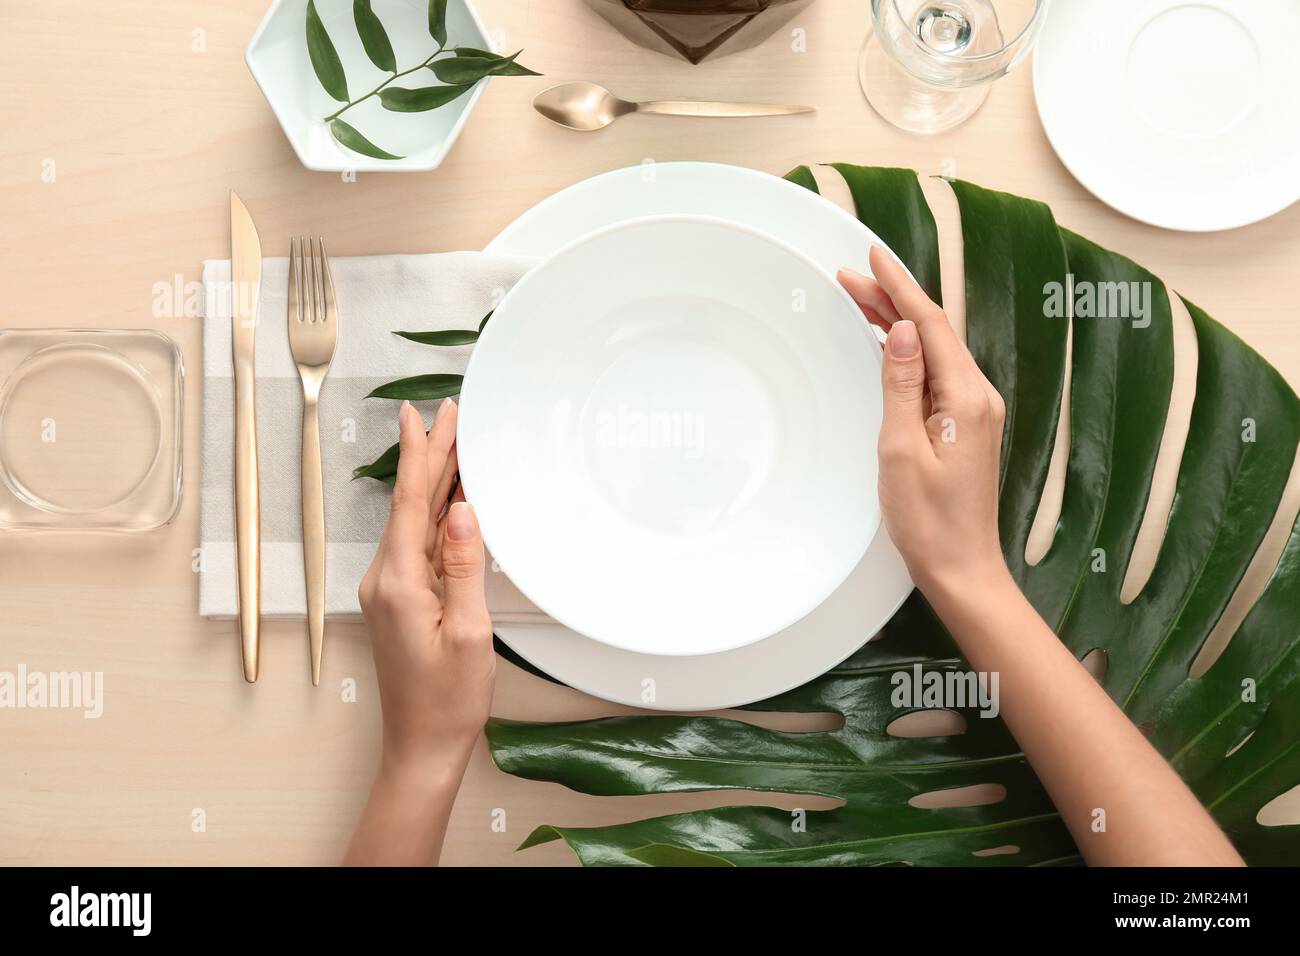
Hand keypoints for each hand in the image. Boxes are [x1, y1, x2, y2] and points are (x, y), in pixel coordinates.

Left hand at [358, 398, 494, 779]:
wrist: (421, 748)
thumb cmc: (446, 701)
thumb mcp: (469, 633)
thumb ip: (465, 566)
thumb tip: (464, 511)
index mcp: (398, 583)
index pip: (412, 502)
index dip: (422, 453)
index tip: (427, 414)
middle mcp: (384, 581)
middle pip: (410, 504)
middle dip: (430, 456)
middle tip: (447, 413)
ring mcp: (389, 591)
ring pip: (414, 522)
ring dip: (435, 482)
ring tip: (453, 443)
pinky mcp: (399, 602)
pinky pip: (418, 546)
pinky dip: (436, 516)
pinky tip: (452, 501)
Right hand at [838, 246, 1008, 595]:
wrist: (961, 567)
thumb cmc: (929, 520)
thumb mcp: (902, 449)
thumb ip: (901, 385)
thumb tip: (899, 332)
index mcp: (966, 396)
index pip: (929, 324)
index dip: (899, 287)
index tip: (873, 257)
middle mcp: (978, 396)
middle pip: (932, 331)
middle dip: (893, 300)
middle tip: (851, 277)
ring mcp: (975, 410)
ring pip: (934, 349)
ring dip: (898, 323)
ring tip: (861, 300)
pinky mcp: (966, 425)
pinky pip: (936, 373)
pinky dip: (908, 351)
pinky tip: (888, 345)